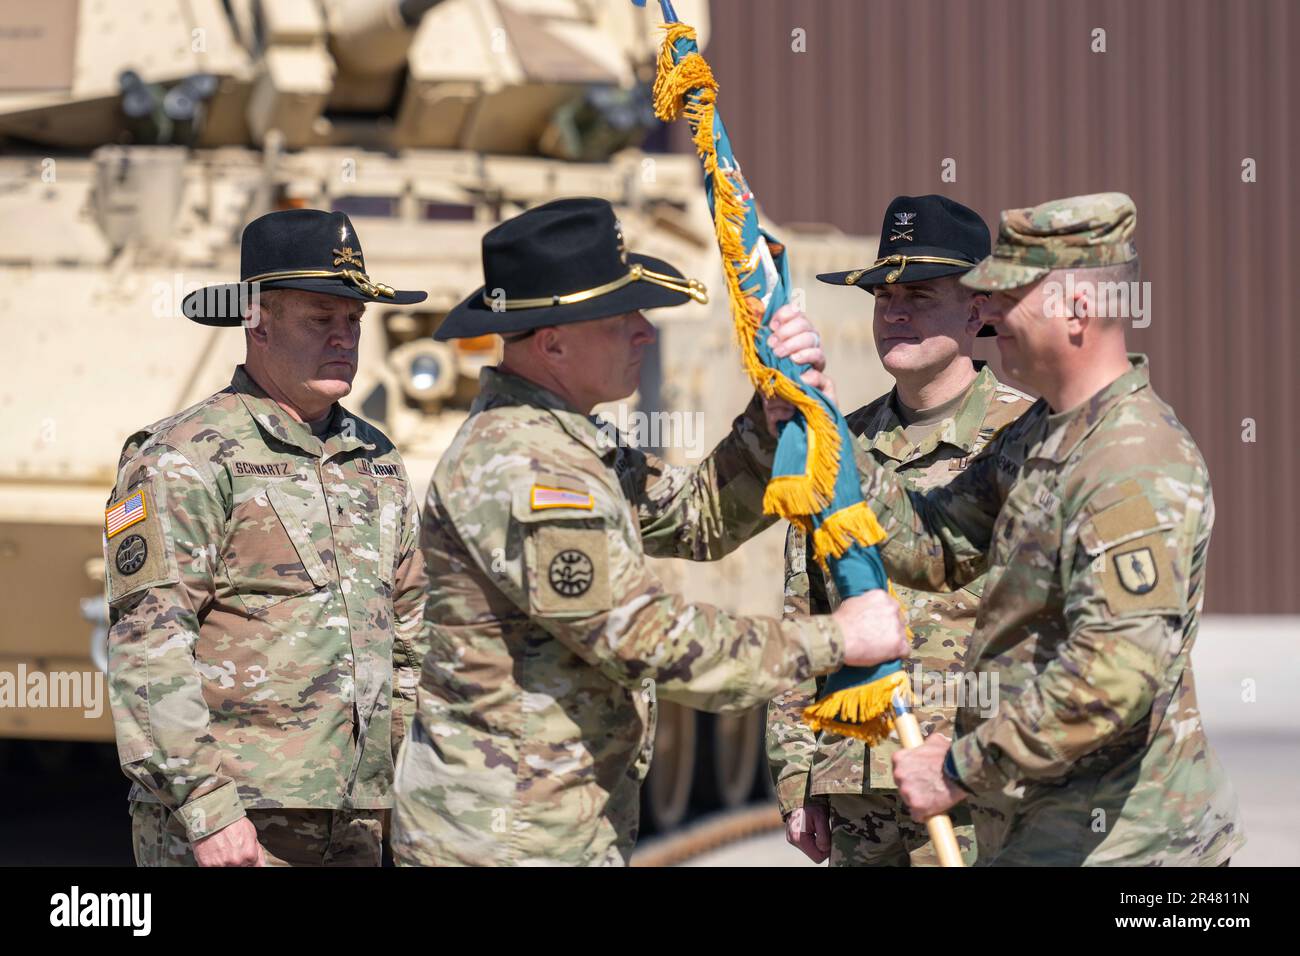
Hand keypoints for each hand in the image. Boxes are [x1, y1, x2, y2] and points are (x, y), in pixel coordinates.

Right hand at [192, 816, 264, 866]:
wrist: (212, 816)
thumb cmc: (232, 822)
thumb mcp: (252, 832)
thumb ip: (257, 850)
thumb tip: (260, 862)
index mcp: (249, 855)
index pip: (254, 866)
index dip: (249, 861)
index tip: (245, 856)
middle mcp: (236, 862)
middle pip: (240, 867)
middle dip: (238, 860)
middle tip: (232, 849)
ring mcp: (221, 864)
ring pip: (226, 867)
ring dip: (225, 861)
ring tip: (223, 849)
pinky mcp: (207, 864)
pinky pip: (212, 867)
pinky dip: (213, 862)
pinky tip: (214, 852)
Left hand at [762, 305, 836, 434]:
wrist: (780, 424)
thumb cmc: (770, 393)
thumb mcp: (760, 368)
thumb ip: (759, 347)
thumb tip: (756, 318)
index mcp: (795, 344)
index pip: (798, 319)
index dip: (787, 316)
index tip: (772, 324)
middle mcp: (809, 356)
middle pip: (810, 332)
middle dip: (791, 335)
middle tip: (774, 346)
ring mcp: (819, 373)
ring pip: (818, 353)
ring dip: (801, 351)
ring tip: (785, 358)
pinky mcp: (826, 392)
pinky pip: (823, 379)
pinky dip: (811, 377)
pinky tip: (800, 378)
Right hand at [785, 803, 831, 862]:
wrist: (800, 796)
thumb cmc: (811, 805)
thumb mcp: (821, 817)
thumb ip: (823, 835)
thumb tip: (826, 849)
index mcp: (799, 837)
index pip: (818, 857)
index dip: (827, 850)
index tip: (830, 837)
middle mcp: (793, 840)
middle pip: (815, 855)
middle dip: (823, 847)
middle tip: (827, 833)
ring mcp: (792, 839)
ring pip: (811, 851)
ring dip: (818, 844)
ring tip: (820, 829)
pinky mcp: (793, 838)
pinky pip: (808, 846)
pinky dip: (814, 841)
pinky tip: (815, 831)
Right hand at [833, 590, 909, 667]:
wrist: (838, 639)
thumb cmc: (841, 623)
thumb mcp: (852, 603)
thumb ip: (866, 604)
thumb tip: (868, 609)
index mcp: (881, 597)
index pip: (890, 605)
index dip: (885, 616)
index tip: (879, 623)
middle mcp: (892, 609)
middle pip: (898, 619)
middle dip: (891, 627)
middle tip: (879, 636)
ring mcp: (896, 627)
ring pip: (902, 634)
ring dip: (894, 640)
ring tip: (881, 647)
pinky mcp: (898, 644)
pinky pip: (906, 650)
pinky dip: (898, 654)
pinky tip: (889, 656)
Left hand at [892, 733, 965, 820]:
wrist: (959, 770)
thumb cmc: (948, 755)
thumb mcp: (935, 741)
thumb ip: (926, 744)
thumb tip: (929, 742)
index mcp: (899, 759)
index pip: (899, 768)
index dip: (910, 773)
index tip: (919, 775)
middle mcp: (899, 775)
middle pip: (902, 785)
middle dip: (912, 786)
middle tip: (927, 786)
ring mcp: (907, 792)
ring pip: (908, 800)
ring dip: (918, 800)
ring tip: (933, 797)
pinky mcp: (917, 807)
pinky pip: (917, 815)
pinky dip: (924, 815)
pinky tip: (932, 811)